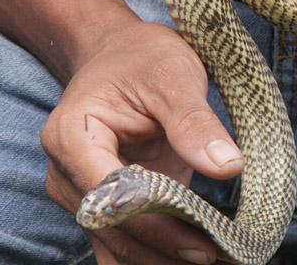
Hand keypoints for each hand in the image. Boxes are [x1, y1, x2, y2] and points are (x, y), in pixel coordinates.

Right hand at [42, 21, 243, 264]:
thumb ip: (195, 123)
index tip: (205, 244)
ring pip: (117, 246)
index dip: (158, 226)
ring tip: (217, 263)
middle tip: (223, 260)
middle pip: (113, 230)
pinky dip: (159, 255)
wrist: (121, 53)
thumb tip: (227, 166)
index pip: (113, 197)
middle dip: (166, 252)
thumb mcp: (174, 76)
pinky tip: (194, 259)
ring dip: (163, 261)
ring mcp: (83, 193)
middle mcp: (68, 173)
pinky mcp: (107, 203)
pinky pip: (128, 240)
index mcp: (73, 137)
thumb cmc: (143, 57)